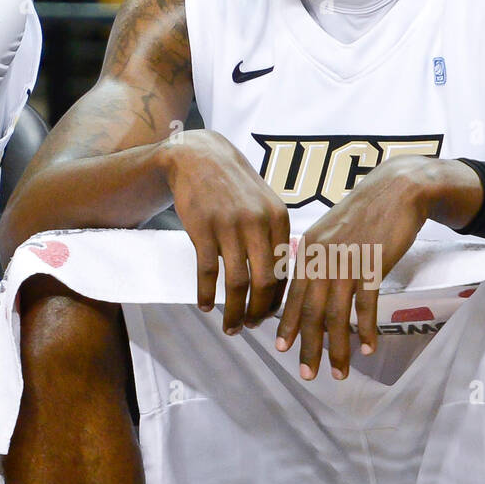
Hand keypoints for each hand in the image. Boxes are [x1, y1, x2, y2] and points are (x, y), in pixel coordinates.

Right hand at [161, 130, 289, 333]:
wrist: (200, 156)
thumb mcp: (264, 203)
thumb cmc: (234, 185)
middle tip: (250, 327)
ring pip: (236, 282)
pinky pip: (207, 270)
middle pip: (264, 282)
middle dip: (258, 312)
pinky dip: (206, 293)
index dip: (276, 300)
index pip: (284, 271)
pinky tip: (205, 305)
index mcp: (278, 219)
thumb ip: (273, 237)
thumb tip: (279, 280)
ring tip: (230, 326)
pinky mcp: (203, 228)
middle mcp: (257, 223)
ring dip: (233, 311)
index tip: (267, 315)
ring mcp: (229, 226)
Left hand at [276, 155, 441, 380]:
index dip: (288, 324)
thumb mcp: (331, 231)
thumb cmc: (365, 211)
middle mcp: (322, 258)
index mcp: (308, 250)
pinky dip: (365, 329)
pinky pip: (366, 305)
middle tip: (307, 374)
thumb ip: (318, 257)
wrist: (396, 188)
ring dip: (338, 348)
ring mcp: (346, 262)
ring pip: (337, 315)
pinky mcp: (372, 265)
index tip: (283, 349)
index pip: (292, 295)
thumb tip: (310, 286)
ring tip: (340, 373)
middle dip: (308, 347)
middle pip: (311, 311)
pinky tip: (368, 348)